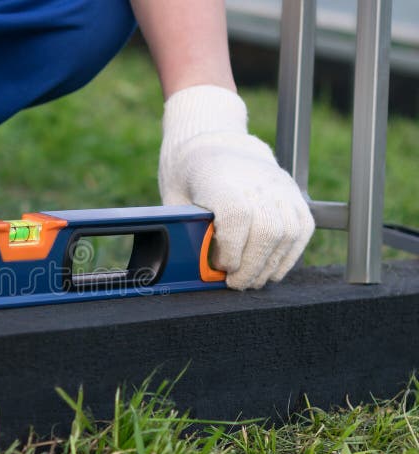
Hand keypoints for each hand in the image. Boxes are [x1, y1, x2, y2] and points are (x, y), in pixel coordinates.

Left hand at [158, 85, 313, 288]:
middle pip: (267, 229)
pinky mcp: (293, 194)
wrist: (215, 146)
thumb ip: (183, 229)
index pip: (237, 215)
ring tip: (252, 279)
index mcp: (218, 178)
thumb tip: (189, 268)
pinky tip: (271, 270)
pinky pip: (302, 229)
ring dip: (270, 265)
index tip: (222, 266)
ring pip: (287, 233)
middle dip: (251, 266)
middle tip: (236, 283)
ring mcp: (278, 186)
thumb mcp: (174, 200)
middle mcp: (254, 180)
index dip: (232, 249)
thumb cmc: (189, 179)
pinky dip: (289, 255)